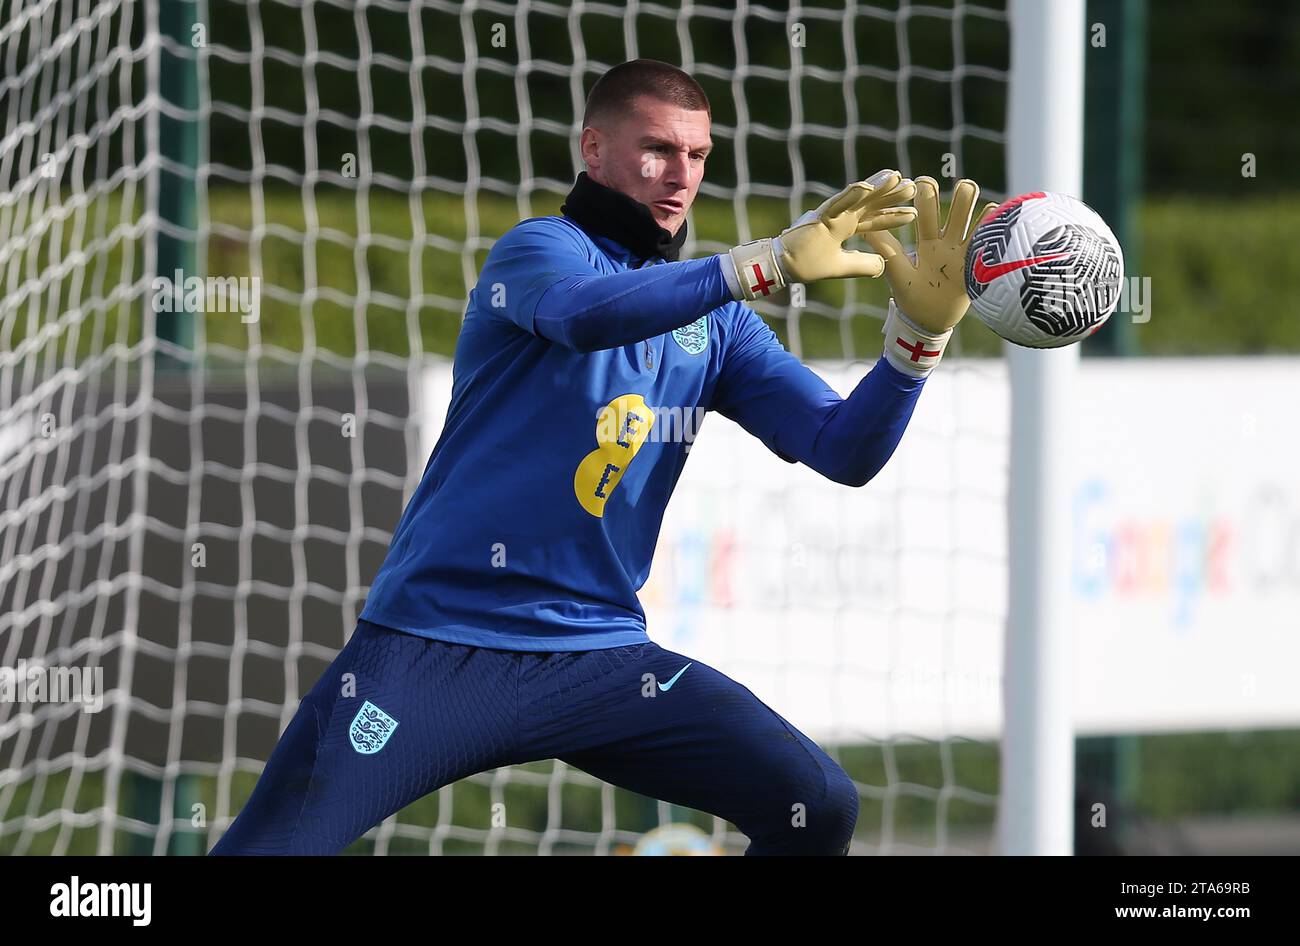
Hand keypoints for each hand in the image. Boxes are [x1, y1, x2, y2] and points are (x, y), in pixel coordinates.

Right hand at [723, 170, 915, 301]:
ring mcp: (831, 214)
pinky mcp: (819, 215)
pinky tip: (867, 185)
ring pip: (858, 197)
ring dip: (877, 186)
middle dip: (891, 196)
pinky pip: (837, 202)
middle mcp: (841, 217)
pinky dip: (851, 193)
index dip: (893, 216)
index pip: (875, 220)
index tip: (914, 213)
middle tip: (912, 185)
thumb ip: (861, 265)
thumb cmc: (807, 264)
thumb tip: (883, 266)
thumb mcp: (841, 267)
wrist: (783, 266)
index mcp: (846, 228)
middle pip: (871, 203)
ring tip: (896, 176)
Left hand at [861, 176, 997, 333]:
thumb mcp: (899, 274)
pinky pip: (988, 240)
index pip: (927, 212)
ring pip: (973, 221)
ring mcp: (966, 251)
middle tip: (958, 184)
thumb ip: (887, 251)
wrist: (931, 323)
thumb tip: (865, 228)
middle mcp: (948, 242)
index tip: (920, 181)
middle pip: (955, 210)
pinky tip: (990, 212)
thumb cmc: (912, 298)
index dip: (925, 196)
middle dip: (955, 195)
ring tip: (967, 188)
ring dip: (970, 203)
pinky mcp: (979, 264)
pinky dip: (990, 224)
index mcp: (927, 241)